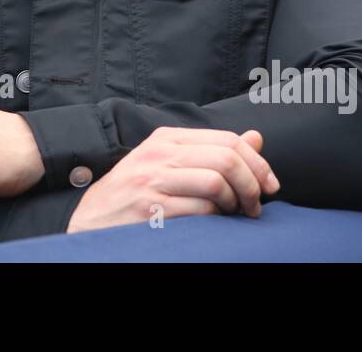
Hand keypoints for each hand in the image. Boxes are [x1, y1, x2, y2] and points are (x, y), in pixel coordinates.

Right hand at [66, 127, 279, 233]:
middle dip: (252, 184)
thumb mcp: (169, 160)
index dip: (257, 162)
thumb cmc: (136, 190)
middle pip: (226, 159)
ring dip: (237, 203)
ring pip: (216, 183)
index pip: (227, 139)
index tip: (269, 184)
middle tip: (256, 204)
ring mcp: (153, 181)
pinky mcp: (151, 209)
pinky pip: (200, 210)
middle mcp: (160, 154)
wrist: (92, 217)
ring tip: (237, 214)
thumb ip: (212, 149)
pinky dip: (216, 218)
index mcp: (167, 138)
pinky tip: (214, 222)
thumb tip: (256, 138)